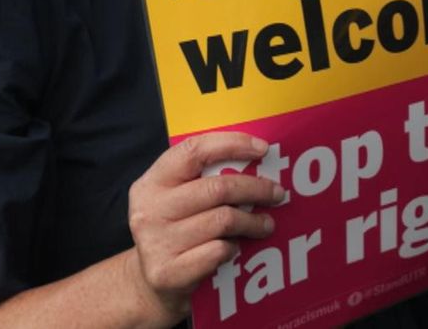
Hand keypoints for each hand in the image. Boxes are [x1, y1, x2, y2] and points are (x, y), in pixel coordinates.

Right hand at [126, 132, 286, 321]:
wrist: (152, 284)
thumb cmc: (177, 231)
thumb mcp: (180, 199)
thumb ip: (207, 178)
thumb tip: (260, 161)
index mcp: (152, 183)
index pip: (194, 151)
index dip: (232, 144)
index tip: (263, 149)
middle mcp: (149, 210)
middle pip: (218, 188)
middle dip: (256, 188)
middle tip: (278, 194)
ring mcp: (156, 243)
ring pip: (223, 220)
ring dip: (252, 222)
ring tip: (266, 224)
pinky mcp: (168, 273)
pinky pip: (217, 251)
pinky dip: (233, 248)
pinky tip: (236, 248)